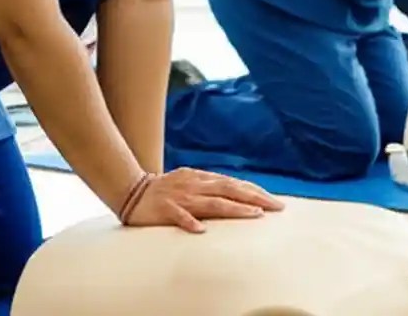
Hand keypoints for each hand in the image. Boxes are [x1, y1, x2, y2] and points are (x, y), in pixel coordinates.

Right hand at [123, 167, 284, 232]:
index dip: (255, 191)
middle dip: (254, 198)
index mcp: (201, 178)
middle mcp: (194, 185)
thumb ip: (211, 188)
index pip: (234, 183)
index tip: (275, 202)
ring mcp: (180, 197)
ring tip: (254, 214)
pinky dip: (189, 222)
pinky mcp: (164, 209)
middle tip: (276, 207)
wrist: (131, 190)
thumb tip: (239, 195)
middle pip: (229, 190)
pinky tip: (201, 230)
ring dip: (233, 208)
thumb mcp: (191, 183)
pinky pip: (178, 216)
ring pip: (211, 202)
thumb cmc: (165, 190)